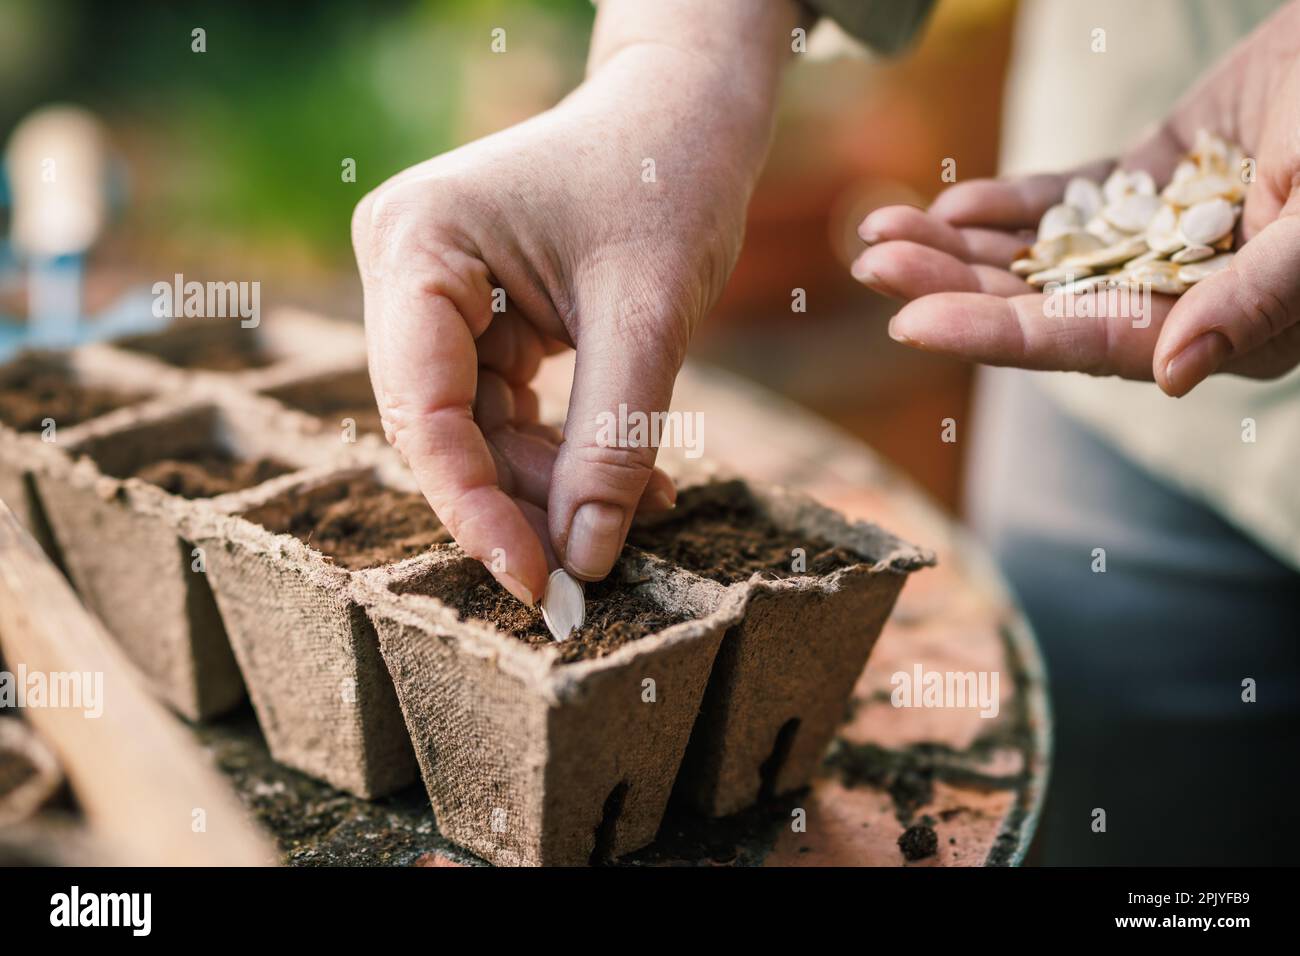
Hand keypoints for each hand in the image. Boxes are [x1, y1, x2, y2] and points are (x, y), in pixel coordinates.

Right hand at [351, 1, 794, 603]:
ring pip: (478, 434)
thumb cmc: (668, 176)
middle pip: (443, 430)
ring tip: (647, 509)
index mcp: (418, 244)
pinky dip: (565, 453)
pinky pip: (507, 412)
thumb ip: (613, 439)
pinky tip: (634, 484)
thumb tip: (585, 560)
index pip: (424, 408)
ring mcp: (437, 297)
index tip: (536, 583)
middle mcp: (406, 271)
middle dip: (519, 503)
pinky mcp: (478, 319)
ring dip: (554, 486)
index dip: (474, 507)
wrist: (688, 113)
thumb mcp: (648, 316)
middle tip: (586, 576)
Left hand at [853, 0, 1299, 396]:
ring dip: (962, 244)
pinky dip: (1012, 202)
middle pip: (1044, 299)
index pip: (1087, 341)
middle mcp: (1181, 294)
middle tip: (872, 262)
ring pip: (1043, 252)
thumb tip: (1174, 376)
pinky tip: (951, 202)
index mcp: (1225, 326)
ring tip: (879, 230)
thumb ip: (1257, 299)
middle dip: (954, 284)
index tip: (908, 323)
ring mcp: (1162, 236)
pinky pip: (1070, 200)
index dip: (995, 334)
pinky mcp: (1155, 181)